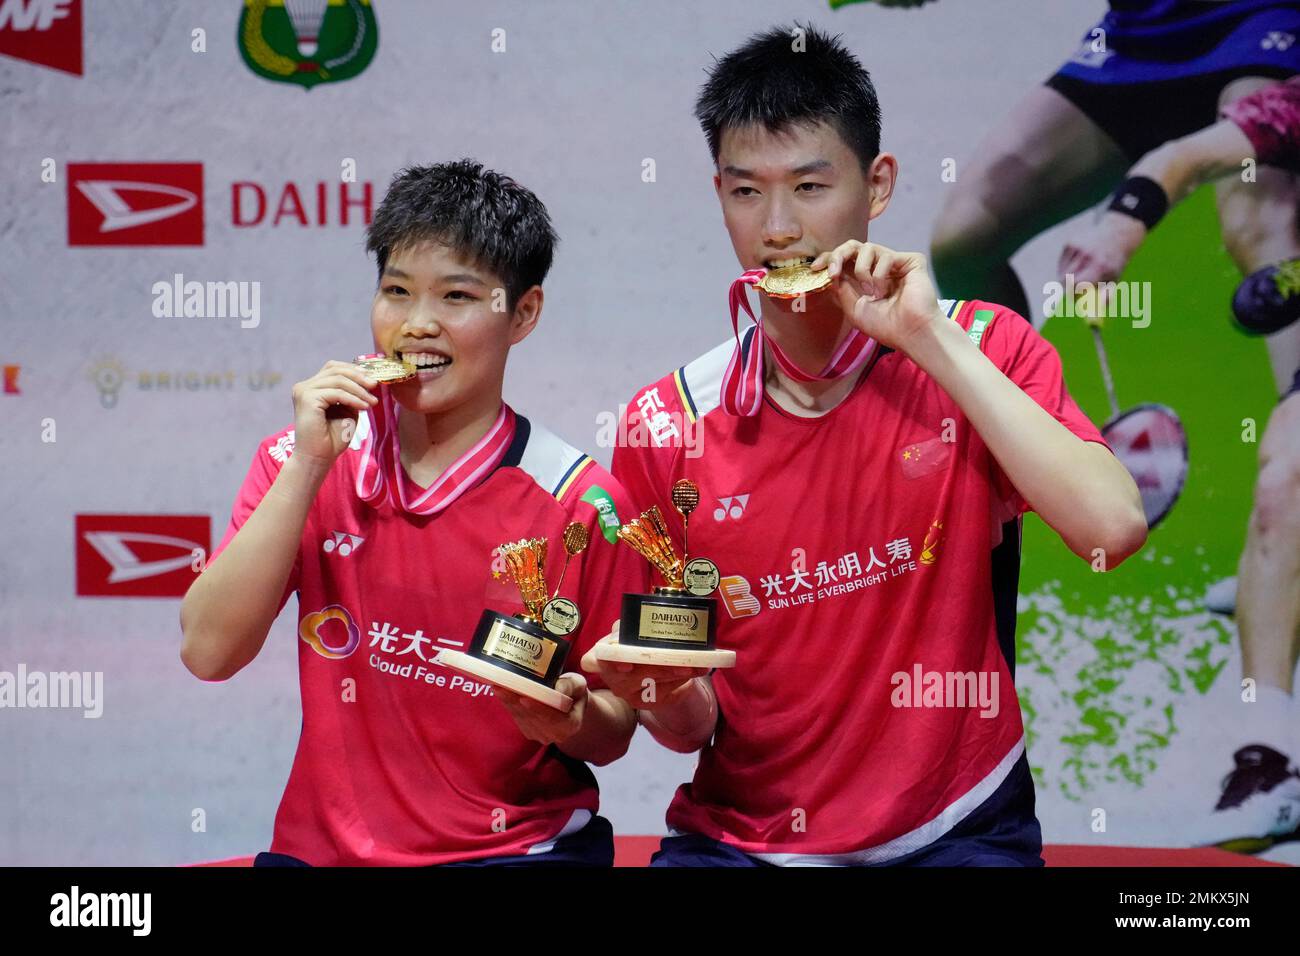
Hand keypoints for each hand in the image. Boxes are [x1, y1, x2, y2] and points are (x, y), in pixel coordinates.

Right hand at [289, 360, 379, 464]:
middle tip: (375, 385)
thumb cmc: (332, 438)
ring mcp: (304, 391)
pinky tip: (364, 407)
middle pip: (335, 369)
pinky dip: (353, 398)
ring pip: (338, 379)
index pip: (334, 368)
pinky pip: (336, 392)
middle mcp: (305, 386)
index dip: (354, 370)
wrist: (318, 459)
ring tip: (373, 402)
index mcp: (313, 387)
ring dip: (359, 390)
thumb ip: (353, 394)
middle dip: (359, 376)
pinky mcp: (307, 399)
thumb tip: (368, 380)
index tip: (373, 379)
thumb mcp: (347, 410)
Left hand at [496, 673, 588, 745]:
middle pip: (532, 717)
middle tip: (502, 684)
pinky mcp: (529, 732)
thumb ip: (571, 685)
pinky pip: (516, 717)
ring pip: (521, 717)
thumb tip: (558, 688)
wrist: (571, 705)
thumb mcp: (579, 684)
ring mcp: (540, 736)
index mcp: (571, 724)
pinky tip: (500, 691)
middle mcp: (555, 734)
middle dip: (516, 701)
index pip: (552, 717)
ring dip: (508, 701)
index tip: (523, 698)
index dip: (537, 708)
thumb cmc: (575, 692)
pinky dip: (508, 703)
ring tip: (497, 684)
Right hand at [580, 623, 708, 712]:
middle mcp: (610, 676)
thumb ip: (632, 625)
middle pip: (631, 675)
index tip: (628, 665)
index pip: (591, 660)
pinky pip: (663, 692)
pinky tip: (693, 672)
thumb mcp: (630, 631)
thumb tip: (650, 620)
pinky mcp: (643, 703)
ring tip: (695, 665)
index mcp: (600, 654)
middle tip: (680, 661)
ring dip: (675, 673)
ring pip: (651, 684)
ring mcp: (626, 692)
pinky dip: (680, 681)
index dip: (609, 662)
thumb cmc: (635, 644)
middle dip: (658, 667)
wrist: (647, 668)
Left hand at [811, 241, 943, 353]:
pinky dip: (880, 275)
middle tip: (833, 271)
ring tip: (872, 293)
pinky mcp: (910, 260)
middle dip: (838, 255)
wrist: (909, 333)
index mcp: (864, 278)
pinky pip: (886, 256)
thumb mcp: (854, 309)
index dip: (828, 258)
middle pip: (853, 245)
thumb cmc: (885, 326)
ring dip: (862, 271)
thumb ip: (841, 289)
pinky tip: (887, 291)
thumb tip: (832, 273)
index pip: (844, 259)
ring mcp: (894, 262)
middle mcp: (878, 267)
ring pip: (868, 248)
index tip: (815, 268)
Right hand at [1058, 211, 1148, 326]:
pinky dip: (1066, 266)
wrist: (1116, 234)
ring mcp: (1077, 247)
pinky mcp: (1069, 242)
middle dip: (1067, 288)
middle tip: (1074, 290)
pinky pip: (1061, 263)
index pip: (1076, 285)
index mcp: (1100, 266)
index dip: (1072, 294)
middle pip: (1064, 280)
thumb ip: (1102, 299)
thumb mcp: (1113, 280)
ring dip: (1068, 277)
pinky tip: (1079, 260)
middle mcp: (1087, 255)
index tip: (1074, 298)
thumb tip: (1092, 318)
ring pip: (1062, 272)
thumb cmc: (1114, 263)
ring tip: (1082, 270)